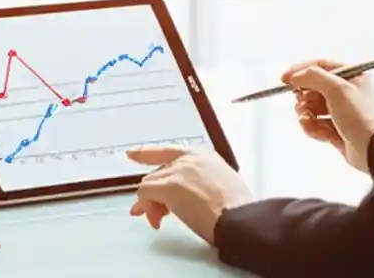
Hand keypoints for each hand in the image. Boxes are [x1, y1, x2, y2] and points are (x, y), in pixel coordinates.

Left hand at [126, 145, 253, 244]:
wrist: (241, 219)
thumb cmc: (238, 210)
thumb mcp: (223, 186)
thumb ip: (201, 182)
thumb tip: (186, 198)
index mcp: (204, 156)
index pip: (169, 151)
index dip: (146, 153)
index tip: (133, 154)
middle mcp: (189, 159)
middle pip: (158, 172)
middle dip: (153, 194)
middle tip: (153, 212)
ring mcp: (178, 170)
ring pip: (149, 184)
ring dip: (151, 205)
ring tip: (160, 220)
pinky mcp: (169, 185)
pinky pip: (144, 194)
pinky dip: (147, 209)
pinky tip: (157, 222)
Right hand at [282, 58, 373, 173]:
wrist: (371, 150)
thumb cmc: (359, 116)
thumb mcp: (335, 88)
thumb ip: (312, 76)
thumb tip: (294, 76)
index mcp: (354, 76)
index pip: (321, 65)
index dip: (301, 70)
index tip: (285, 79)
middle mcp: (349, 92)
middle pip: (314, 86)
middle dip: (303, 96)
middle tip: (301, 103)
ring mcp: (342, 111)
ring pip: (312, 106)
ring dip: (306, 113)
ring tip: (308, 119)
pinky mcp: (337, 128)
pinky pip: (316, 123)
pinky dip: (312, 127)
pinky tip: (318, 132)